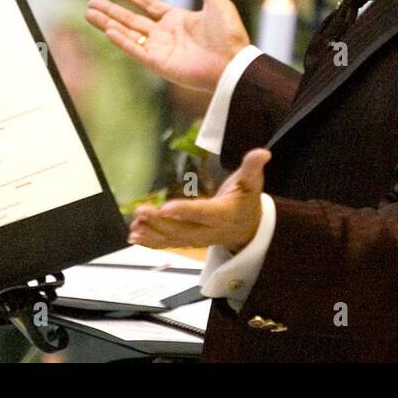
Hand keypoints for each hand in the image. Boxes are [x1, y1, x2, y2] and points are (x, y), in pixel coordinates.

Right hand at [85, 0, 248, 91]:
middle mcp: (166, 34)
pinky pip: (136, 50)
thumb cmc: (229, 36)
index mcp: (178, 20)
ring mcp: (160, 50)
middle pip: (131, 20)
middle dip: (111, 12)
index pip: (148, 6)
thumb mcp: (219, 4)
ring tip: (89, 15)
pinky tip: (108, 31)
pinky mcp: (159, 64)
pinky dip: (122, 41)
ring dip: (108, 24)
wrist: (233, 63)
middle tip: (91, 4)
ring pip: (128, 34)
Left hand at [128, 149, 270, 251]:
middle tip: (141, 212)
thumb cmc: (247, 200)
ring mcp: (198, 239)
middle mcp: (210, 231)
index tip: (166, 207)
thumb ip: (253, 168)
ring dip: (152, 233)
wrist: (249, 229)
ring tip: (134, 227)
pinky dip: (151, 242)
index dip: (185, 211)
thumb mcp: (252, 183)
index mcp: (224, 214)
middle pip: (183, 229)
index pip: (204, 213)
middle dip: (160, 223)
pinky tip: (134, 237)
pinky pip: (169, 244)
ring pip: (174, 239)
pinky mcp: (189, 242)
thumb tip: (262, 152)